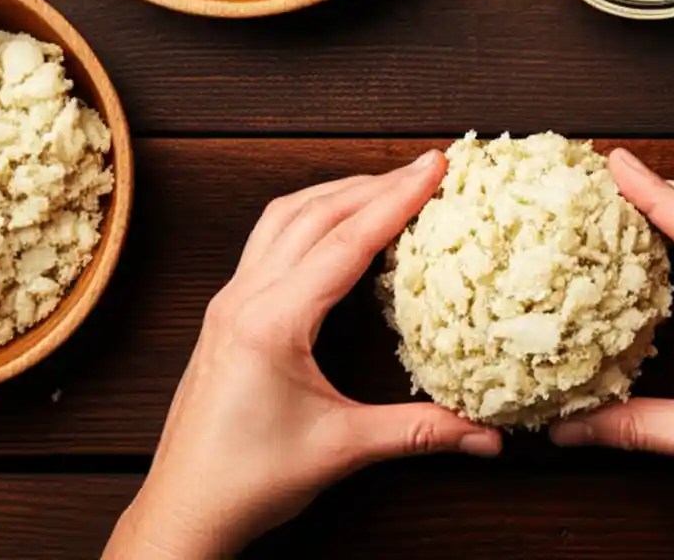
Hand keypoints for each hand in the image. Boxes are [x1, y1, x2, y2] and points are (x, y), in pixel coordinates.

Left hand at [105, 151, 502, 558]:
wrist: (185, 508)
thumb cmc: (248, 480)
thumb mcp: (343, 450)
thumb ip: (419, 432)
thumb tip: (488, 435)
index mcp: (271, 322)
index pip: (346, 242)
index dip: (396, 199)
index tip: (434, 168)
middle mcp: (244, 299)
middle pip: (314, 214)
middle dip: (372, 183)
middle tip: (424, 166)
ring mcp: (229, 303)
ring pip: (283, 219)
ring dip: (336, 193)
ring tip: (384, 183)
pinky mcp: (226, 315)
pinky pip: (267, 242)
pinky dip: (309, 218)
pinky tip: (334, 225)